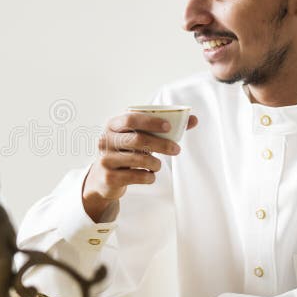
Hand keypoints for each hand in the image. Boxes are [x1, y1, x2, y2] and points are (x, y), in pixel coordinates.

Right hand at [82, 112, 198, 220]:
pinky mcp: (109, 177)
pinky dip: (149, 176)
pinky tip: (149, 175)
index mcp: (112, 125)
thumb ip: (164, 128)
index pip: (131, 118)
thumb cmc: (126, 153)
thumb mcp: (138, 137)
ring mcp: (105, 159)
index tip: (169, 127)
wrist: (103, 179)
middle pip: (137, 139)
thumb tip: (193, 119)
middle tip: (176, 149)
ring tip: (157, 165)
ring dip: (155, 163)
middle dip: (161, 144)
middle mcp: (105, 140)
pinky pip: (137, 176)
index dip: (151, 122)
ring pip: (139, 159)